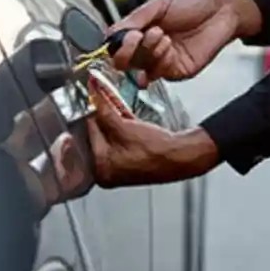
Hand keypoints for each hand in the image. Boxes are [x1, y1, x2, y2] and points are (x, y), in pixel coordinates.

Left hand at [85, 78, 218, 187]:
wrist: (180, 158)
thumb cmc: (155, 150)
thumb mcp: (125, 128)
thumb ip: (105, 112)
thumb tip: (94, 98)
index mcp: (100, 168)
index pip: (90, 133)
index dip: (93, 112)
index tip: (94, 97)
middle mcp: (106, 173)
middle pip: (98, 136)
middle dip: (102, 117)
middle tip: (105, 99)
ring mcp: (118, 170)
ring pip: (110, 138)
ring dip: (113, 122)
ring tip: (118, 107)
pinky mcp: (130, 165)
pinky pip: (120, 143)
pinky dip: (123, 131)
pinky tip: (127, 118)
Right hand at [109, 0, 262, 85]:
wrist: (222, 10)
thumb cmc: (193, 3)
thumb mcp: (159, 5)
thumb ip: (135, 19)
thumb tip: (110, 34)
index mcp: (142, 32)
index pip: (118, 47)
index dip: (116, 46)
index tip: (123, 35)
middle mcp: (149, 49)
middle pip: (124, 64)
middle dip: (126, 53)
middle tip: (136, 38)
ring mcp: (163, 62)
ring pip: (140, 69)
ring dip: (148, 51)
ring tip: (162, 34)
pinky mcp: (178, 71)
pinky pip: (160, 73)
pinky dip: (160, 60)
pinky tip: (169, 46)